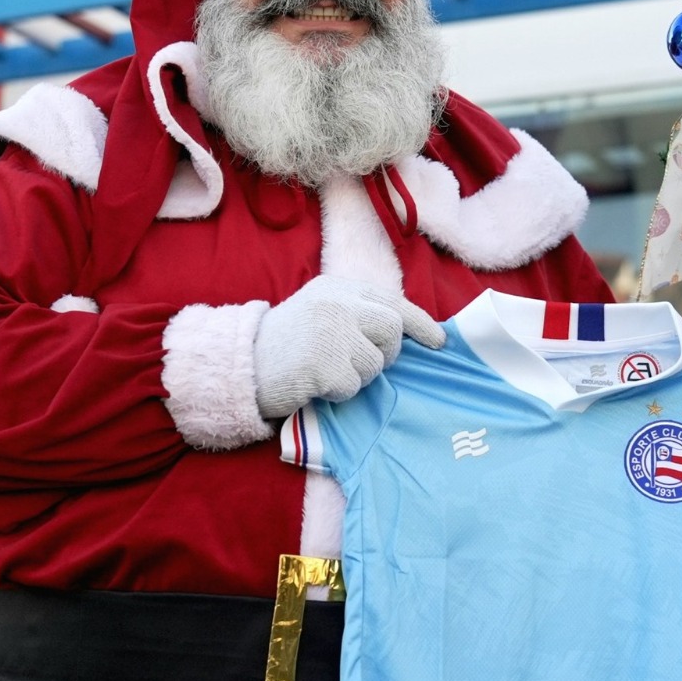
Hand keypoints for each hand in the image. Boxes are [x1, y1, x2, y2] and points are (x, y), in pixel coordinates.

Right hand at [253, 275, 443, 418]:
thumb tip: (406, 331)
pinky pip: (354, 386)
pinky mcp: (324, 364)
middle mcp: (337, 304)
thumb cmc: (287, 343)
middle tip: (363, 363)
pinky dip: (339, 392)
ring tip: (326, 370)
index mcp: (338, 288)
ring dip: (358, 376)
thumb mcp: (321, 311)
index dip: (420, 323)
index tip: (439, 341)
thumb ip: (358, 313)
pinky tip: (316, 383)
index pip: (392, 302)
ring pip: (375, 363)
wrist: (242, 363)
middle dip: (386, 353)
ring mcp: (331, 332)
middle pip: (392, 331)